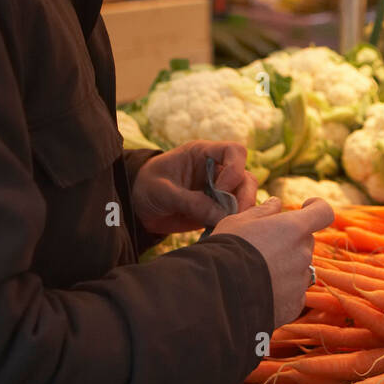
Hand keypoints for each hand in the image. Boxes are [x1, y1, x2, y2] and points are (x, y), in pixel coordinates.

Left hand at [131, 141, 258, 235]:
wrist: (138, 207)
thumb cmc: (147, 187)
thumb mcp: (163, 191)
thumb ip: (190, 201)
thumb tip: (221, 215)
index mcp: (204, 153)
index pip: (234, 151)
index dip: (234, 169)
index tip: (219, 190)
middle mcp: (217, 170)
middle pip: (246, 177)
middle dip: (243, 196)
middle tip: (231, 215)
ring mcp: (219, 191)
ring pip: (245, 197)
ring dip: (241, 211)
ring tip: (227, 225)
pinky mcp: (216, 210)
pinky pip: (234, 215)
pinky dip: (233, 224)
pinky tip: (222, 231)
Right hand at [213, 197, 334, 328]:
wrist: (216, 294)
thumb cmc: (225, 251)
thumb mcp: (238, 222)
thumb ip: (262, 211)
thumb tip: (276, 204)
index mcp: (293, 228)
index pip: (323, 212)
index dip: (316, 207)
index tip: (306, 207)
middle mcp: (303, 254)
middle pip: (306, 241)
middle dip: (291, 240)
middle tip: (263, 247)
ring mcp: (301, 281)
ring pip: (300, 268)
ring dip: (285, 267)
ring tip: (255, 273)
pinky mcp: (295, 305)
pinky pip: (293, 293)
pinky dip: (281, 291)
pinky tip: (258, 292)